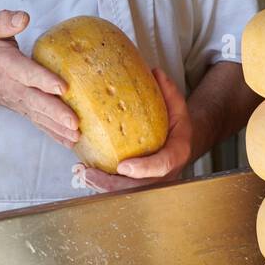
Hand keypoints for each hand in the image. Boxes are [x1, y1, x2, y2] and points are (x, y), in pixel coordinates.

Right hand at [0, 9, 78, 146]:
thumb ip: (5, 22)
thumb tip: (23, 18)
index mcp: (7, 65)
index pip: (27, 73)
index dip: (44, 80)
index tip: (62, 87)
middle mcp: (13, 87)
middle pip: (36, 101)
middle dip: (56, 113)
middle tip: (75, 122)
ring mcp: (18, 101)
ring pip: (39, 117)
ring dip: (58, 128)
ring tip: (77, 136)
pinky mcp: (23, 110)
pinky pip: (39, 124)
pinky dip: (55, 135)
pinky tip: (71, 142)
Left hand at [83, 68, 193, 192]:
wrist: (181, 143)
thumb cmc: (176, 125)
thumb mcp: (177, 107)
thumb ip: (168, 92)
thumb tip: (155, 72)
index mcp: (176, 153)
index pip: (162, 165)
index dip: (144, 169)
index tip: (123, 166)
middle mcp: (164, 174)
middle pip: (139, 188)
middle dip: (114, 184)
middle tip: (91, 175)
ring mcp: (151, 182)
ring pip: (127, 192)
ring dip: (103, 186)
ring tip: (83, 175)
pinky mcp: (139, 184)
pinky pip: (121, 188)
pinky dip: (102, 184)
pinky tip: (85, 174)